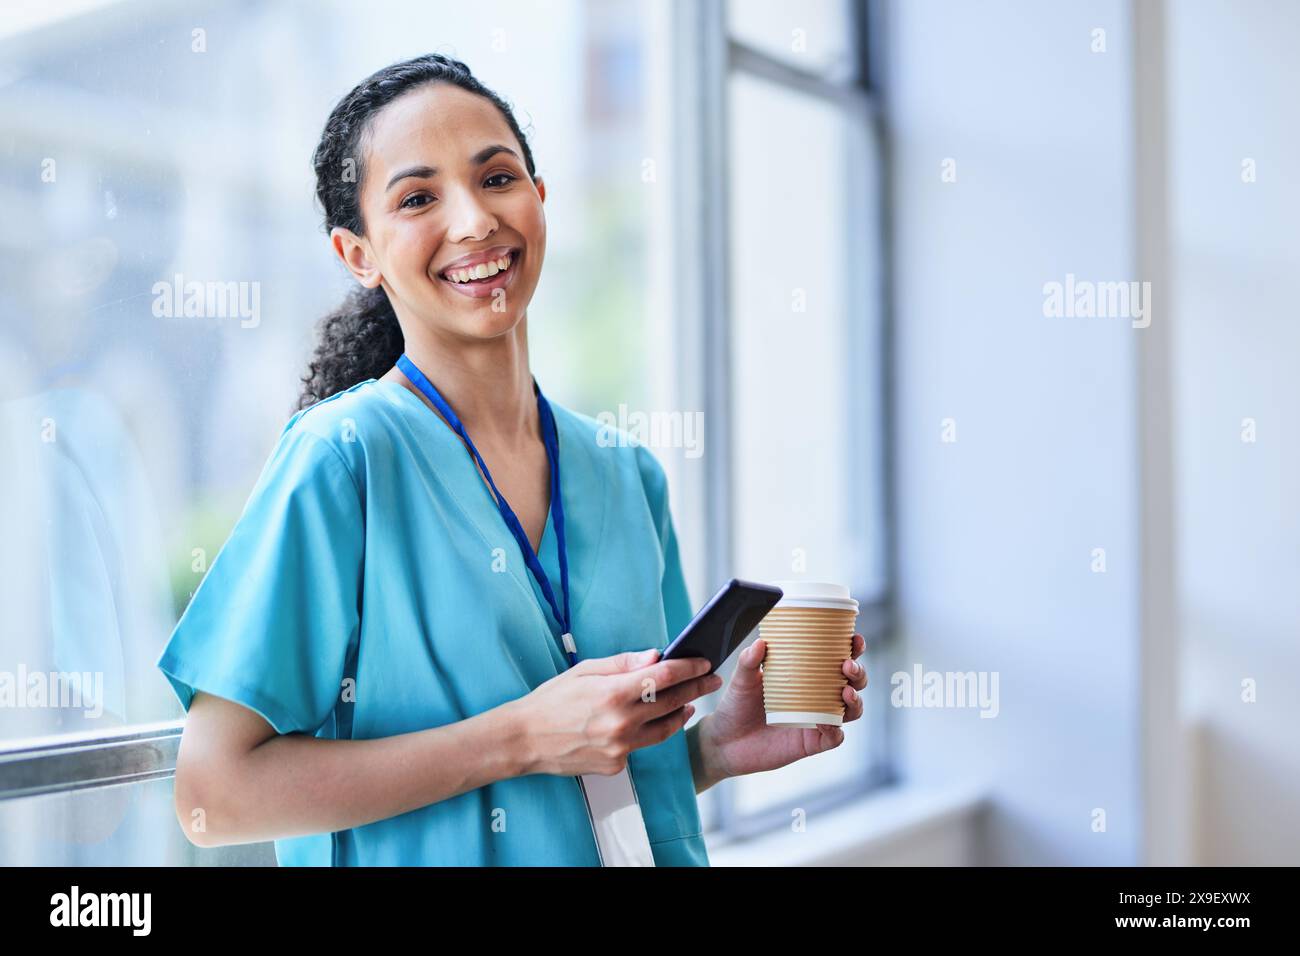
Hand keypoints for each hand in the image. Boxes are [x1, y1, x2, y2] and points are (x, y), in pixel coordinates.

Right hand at [513, 649, 723, 776]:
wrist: (525, 739)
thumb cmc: (552, 700)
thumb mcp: (584, 671)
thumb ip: (623, 664)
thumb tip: (655, 655)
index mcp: (613, 694)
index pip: (663, 677)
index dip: (688, 668)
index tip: (704, 662)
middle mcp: (620, 723)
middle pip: (672, 703)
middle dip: (696, 689)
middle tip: (712, 680)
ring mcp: (620, 748)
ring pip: (664, 730)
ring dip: (681, 714)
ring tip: (691, 704)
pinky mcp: (616, 765)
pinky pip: (641, 746)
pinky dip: (648, 732)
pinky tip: (650, 722)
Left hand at [694, 633, 866, 783]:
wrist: (724, 741)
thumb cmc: (736, 706)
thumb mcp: (742, 680)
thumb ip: (749, 661)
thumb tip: (760, 643)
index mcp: (806, 675)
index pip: (836, 659)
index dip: (852, 649)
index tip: (854, 639)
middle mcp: (817, 697)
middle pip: (853, 683)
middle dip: (859, 673)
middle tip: (847, 665)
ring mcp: (816, 720)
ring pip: (851, 710)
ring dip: (855, 700)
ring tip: (845, 692)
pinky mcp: (811, 743)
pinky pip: (834, 738)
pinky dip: (836, 730)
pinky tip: (828, 722)